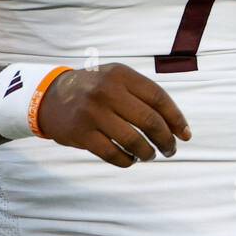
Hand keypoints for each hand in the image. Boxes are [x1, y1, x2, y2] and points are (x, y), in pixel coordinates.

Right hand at [35, 63, 189, 166]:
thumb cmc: (94, 89)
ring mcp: (93, 113)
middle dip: (166, 140)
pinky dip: (127, 160)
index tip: (185, 135)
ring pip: (133, 141)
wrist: (50, 96)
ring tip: (150, 155)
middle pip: (149, 121)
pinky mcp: (81, 133)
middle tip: (170, 150)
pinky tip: (131, 159)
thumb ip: (143, 95)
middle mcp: (107, 91)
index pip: (158, 98)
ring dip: (148, 153)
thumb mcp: (116, 79)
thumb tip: (177, 126)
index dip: (176, 119)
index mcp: (121, 75)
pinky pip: (113, 154)